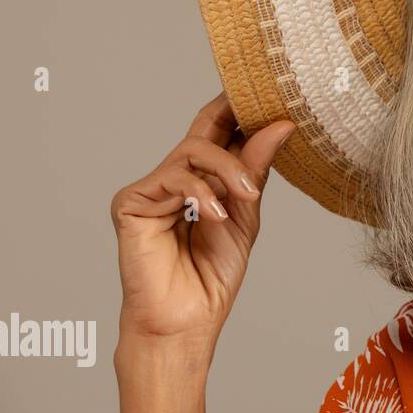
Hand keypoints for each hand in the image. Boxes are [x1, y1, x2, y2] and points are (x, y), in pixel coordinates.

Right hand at [110, 92, 294, 357]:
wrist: (187, 320)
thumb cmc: (212, 274)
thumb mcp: (246, 214)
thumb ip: (256, 169)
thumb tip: (281, 125)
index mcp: (204, 179)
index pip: (220, 130)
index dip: (242, 107)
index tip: (275, 92)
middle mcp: (175, 177)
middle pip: (205, 128)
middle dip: (237, 116)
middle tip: (270, 113)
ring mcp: (152, 188)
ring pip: (193, 151)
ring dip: (229, 168)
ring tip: (248, 196)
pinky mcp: (131, 202)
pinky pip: (173, 178)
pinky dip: (201, 193)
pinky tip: (215, 215)